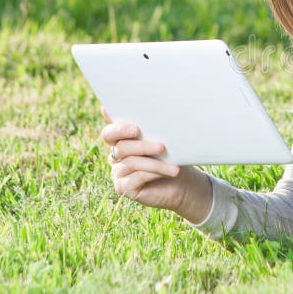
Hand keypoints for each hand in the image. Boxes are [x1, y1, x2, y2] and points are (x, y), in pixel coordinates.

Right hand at [100, 107, 211, 221]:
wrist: (183, 182)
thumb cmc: (173, 156)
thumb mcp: (164, 138)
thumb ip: (152, 125)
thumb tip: (143, 105)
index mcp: (121, 140)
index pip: (109, 133)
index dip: (119, 130)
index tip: (136, 129)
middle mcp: (115, 156)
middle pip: (121, 147)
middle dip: (143, 146)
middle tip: (162, 147)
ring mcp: (118, 173)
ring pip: (131, 163)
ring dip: (155, 162)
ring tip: (174, 164)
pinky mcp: (124, 188)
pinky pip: (137, 178)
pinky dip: (155, 173)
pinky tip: (170, 172)